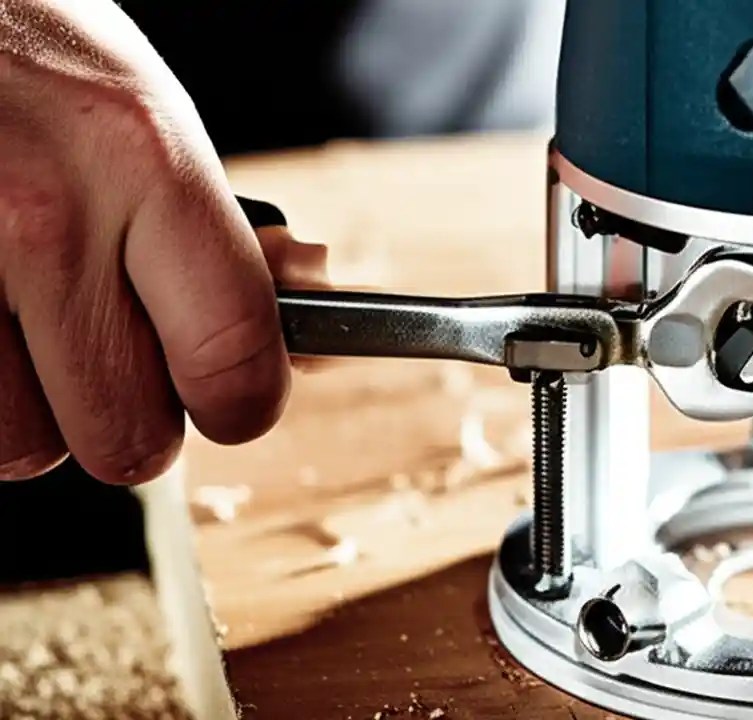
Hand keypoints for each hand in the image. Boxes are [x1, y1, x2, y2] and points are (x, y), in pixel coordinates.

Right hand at [0, 0, 323, 483]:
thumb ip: (219, 242)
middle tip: (121, 358)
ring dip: (43, 411)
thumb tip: (292, 336)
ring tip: (37, 329)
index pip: (234, 357)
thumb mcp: (154, 125)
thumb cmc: (41, 68)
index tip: (234, 402)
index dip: (244, 405)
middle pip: (128, 436)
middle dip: (135, 414)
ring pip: (27, 448)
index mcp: (150, 165)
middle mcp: (48, 217)